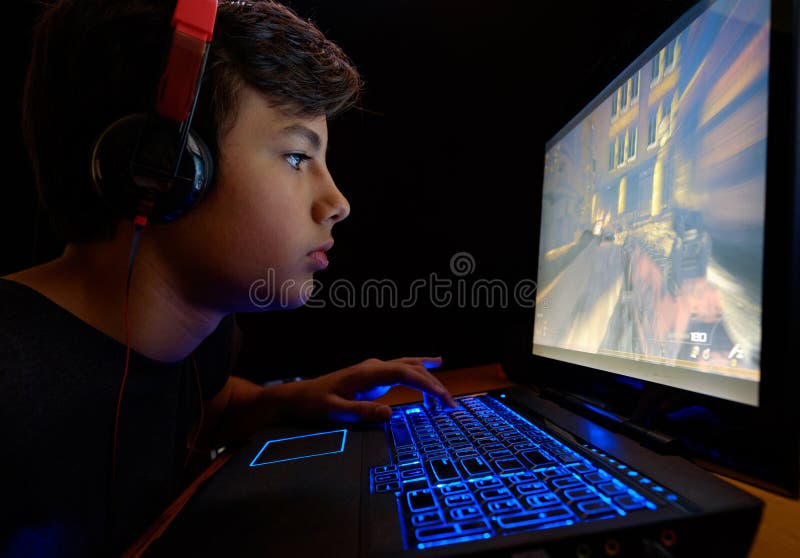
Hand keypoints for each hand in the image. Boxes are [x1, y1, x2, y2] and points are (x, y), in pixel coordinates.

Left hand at [278, 356, 455, 423]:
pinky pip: (403, 370)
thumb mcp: (335, 411)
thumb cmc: (314, 404)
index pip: (404, 372)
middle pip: (412, 368)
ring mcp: (375, 369)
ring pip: (410, 366)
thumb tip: (390, 414)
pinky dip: (421, 369)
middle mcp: (374, 367)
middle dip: (434, 384)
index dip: (426, 383)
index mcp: (366, 373)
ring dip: (429, 379)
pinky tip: (435, 363)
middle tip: (450, 405)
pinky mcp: (375, 376)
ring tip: (444, 399)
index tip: (442, 398)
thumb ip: (362, 412)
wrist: (299, 396)